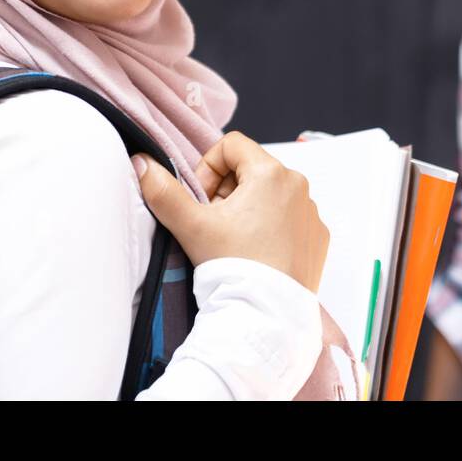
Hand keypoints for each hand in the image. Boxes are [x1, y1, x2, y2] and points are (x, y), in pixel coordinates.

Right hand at [132, 131, 328, 292]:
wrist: (265, 315)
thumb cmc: (233, 267)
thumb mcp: (191, 226)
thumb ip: (164, 192)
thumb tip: (143, 164)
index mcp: (271, 173)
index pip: (232, 145)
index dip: (209, 167)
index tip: (202, 199)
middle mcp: (298, 186)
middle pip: (252, 169)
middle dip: (227, 190)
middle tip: (214, 223)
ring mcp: (311, 212)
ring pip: (271, 194)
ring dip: (249, 208)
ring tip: (234, 241)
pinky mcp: (318, 236)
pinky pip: (290, 218)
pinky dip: (272, 227)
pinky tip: (257, 253)